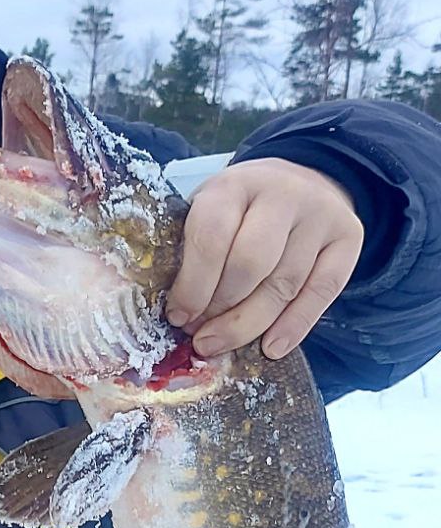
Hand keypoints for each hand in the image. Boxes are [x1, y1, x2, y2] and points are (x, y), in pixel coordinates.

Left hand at [165, 158, 363, 359]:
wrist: (299, 180)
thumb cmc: (241, 205)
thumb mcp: (210, 208)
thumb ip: (195, 247)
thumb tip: (180, 311)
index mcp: (233, 184)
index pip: (211, 237)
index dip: (193, 285)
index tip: (179, 316)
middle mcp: (280, 194)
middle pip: (250, 264)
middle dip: (222, 310)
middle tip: (201, 337)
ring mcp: (319, 214)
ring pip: (284, 284)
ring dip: (250, 324)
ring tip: (223, 344)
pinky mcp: (348, 237)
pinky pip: (322, 291)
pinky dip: (295, 325)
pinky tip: (271, 348)